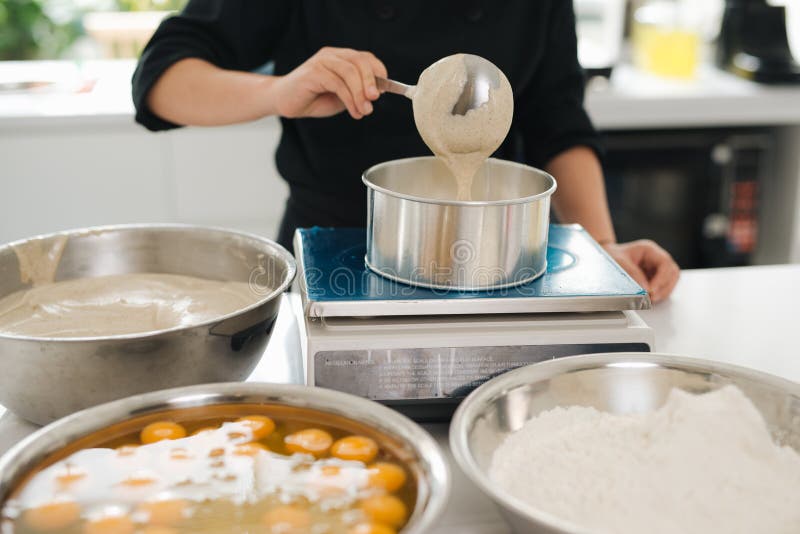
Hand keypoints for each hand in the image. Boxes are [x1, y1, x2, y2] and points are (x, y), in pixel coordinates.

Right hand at [270, 47, 386, 119]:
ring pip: (350, 72)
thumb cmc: (314, 99)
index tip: (384, 91)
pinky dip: (349, 99)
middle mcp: (331, 55)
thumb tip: (376, 94)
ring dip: (361, 93)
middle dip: (372, 81)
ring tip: (365, 111)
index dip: (378, 72)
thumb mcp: (342, 95)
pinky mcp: (312, 73)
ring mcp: (321, 62)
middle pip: (359, 61)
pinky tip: (354, 111)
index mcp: (340, 57)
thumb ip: (357, 93)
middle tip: (375, 99)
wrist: (284, 102)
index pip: (365, 58)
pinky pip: (337, 83)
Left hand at [603, 240, 679, 302]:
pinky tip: (650, 298)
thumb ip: (633, 274)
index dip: (661, 279)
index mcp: (649, 250)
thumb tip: (645, 288)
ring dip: (663, 291)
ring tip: (651, 299)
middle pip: (672, 272)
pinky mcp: (654, 277)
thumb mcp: (619, 262)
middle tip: (653, 298)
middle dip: (664, 287)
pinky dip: (659, 293)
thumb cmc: (612, 255)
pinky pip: (663, 286)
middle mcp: (656, 258)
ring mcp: (656, 268)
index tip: (652, 290)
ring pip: (671, 280)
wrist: (606, 256)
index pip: (665, 263)